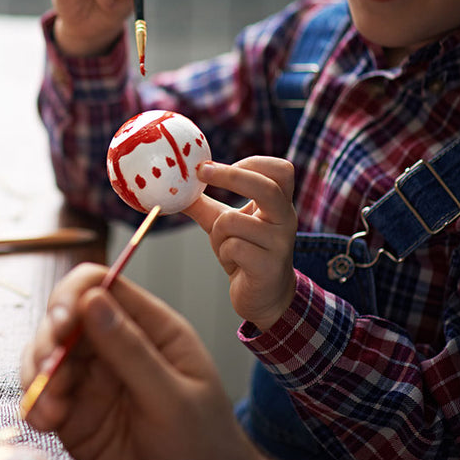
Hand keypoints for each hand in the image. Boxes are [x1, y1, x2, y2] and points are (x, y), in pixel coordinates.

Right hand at [20, 263, 270, 459]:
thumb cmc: (206, 443)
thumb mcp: (173, 397)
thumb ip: (132, 350)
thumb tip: (93, 298)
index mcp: (150, 328)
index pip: (102, 286)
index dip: (73, 295)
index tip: (61, 322)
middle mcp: (116, 345)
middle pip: (64, 318)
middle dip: (48, 340)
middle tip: (48, 368)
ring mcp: (92, 378)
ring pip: (45, 354)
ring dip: (37, 375)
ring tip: (50, 407)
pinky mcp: (74, 411)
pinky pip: (41, 394)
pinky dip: (34, 403)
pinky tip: (45, 419)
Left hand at [184, 157, 297, 331]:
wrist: (264, 296)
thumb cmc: (245, 254)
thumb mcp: (223, 223)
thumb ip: (203, 203)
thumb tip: (174, 186)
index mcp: (279, 204)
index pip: (280, 170)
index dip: (251, 162)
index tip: (218, 167)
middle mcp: (285, 219)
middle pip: (266, 186)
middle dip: (230, 176)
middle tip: (202, 172)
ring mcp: (280, 243)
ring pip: (234, 221)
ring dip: (218, 232)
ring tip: (227, 245)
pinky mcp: (269, 266)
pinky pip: (233, 247)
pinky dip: (224, 253)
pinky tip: (233, 262)